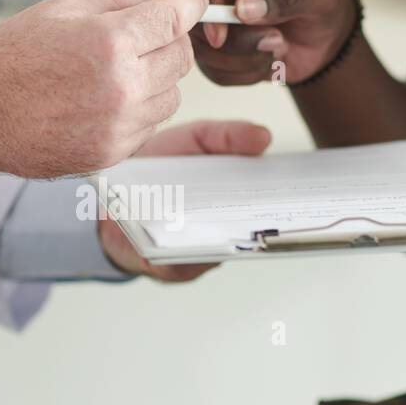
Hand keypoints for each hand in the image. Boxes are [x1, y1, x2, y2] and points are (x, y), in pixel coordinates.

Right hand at [0, 0, 206, 178]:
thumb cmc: (11, 59)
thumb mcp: (59, 10)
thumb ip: (116, 0)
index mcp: (111, 44)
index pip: (174, 20)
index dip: (189, 6)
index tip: (194, 3)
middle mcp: (123, 88)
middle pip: (181, 59)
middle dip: (171, 42)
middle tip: (149, 36)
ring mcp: (120, 125)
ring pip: (172, 97)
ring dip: (157, 80)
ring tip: (120, 72)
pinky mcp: (113, 152)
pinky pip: (149, 126)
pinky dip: (139, 110)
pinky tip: (106, 100)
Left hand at [98, 119, 272, 281]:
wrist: (108, 193)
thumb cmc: (158, 167)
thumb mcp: (193, 139)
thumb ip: (225, 135)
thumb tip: (264, 137)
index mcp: (232, 200)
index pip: (268, 202)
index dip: (284, 194)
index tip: (298, 181)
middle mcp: (221, 232)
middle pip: (252, 230)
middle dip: (264, 215)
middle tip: (275, 197)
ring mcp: (200, 253)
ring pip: (222, 250)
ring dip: (227, 235)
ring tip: (234, 213)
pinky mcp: (172, 269)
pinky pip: (186, 265)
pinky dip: (189, 251)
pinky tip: (188, 232)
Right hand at [178, 0, 352, 84]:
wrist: (323, 37)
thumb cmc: (322, 1)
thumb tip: (244, 8)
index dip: (205, 0)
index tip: (220, 36)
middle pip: (190, 9)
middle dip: (230, 40)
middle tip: (275, 44)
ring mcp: (204, 6)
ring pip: (196, 43)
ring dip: (240, 59)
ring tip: (278, 48)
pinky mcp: (205, 38)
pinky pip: (208, 65)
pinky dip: (239, 72)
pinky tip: (265, 61)